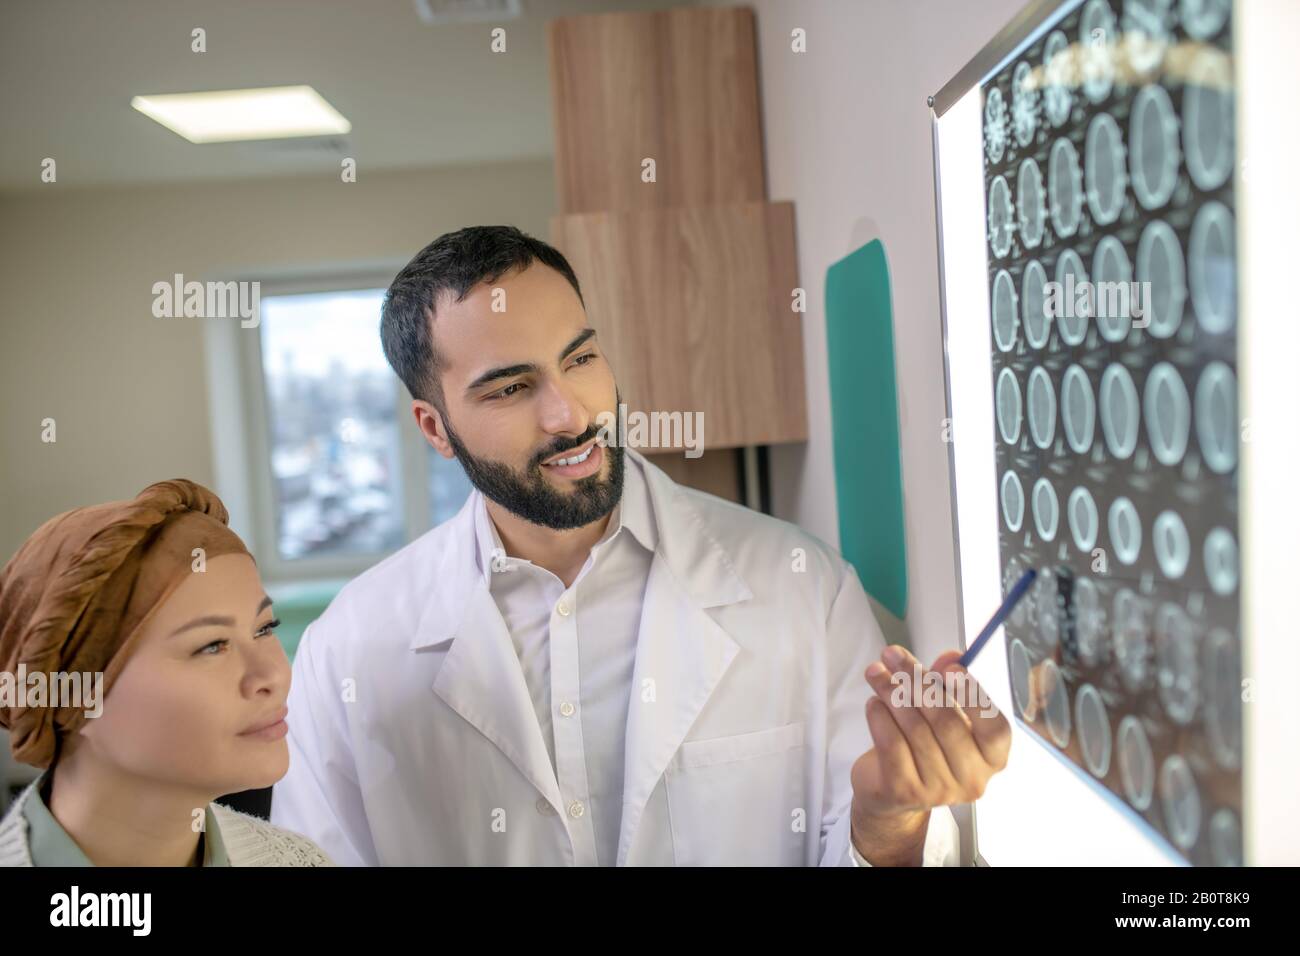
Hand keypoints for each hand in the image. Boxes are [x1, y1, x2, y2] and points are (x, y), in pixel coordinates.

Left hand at [848, 645, 1010, 863]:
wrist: (892, 790)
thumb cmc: (926, 743)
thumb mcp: (943, 711)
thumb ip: (949, 683)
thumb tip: (953, 657)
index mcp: (992, 757)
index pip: (994, 726)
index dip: (973, 695)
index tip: (951, 667)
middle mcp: (972, 778)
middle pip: (947, 720)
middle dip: (917, 680)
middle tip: (893, 654)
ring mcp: (939, 790)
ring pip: (915, 728)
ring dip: (891, 692)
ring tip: (876, 672)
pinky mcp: (904, 791)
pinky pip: (891, 744)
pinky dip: (880, 718)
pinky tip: (873, 703)